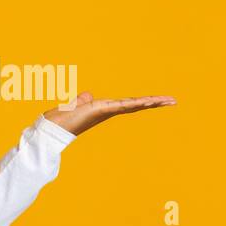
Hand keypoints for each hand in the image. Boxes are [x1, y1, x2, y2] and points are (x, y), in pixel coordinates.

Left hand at [42, 91, 175, 136]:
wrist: (51, 128)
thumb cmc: (62, 119)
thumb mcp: (75, 106)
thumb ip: (82, 101)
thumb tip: (87, 96)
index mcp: (105, 109)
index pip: (129, 104)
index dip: (144, 102)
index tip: (160, 100)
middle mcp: (108, 111)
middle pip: (136, 105)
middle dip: (155, 103)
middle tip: (173, 100)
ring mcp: (106, 111)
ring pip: (132, 105)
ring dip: (150, 102)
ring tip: (167, 100)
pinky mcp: (100, 109)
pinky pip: (120, 104)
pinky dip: (134, 102)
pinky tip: (146, 101)